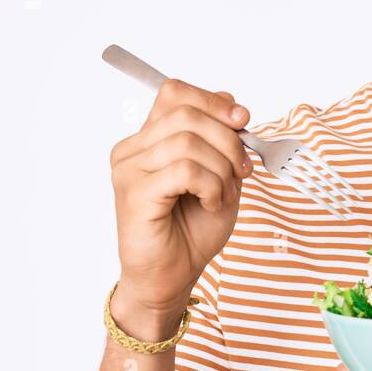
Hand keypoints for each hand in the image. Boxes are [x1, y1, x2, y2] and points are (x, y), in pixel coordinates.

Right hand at [109, 78, 253, 337]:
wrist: (171, 277)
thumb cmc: (191, 231)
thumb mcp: (220, 176)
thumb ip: (222, 141)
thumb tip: (233, 105)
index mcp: (148, 140)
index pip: (175, 92)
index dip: (213, 101)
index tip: (243, 121)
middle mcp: (132, 150)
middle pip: (186, 112)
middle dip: (227, 139)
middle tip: (243, 171)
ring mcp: (128, 170)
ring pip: (188, 141)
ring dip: (221, 169)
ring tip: (224, 195)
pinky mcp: (134, 193)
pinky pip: (184, 170)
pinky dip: (211, 186)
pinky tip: (211, 203)